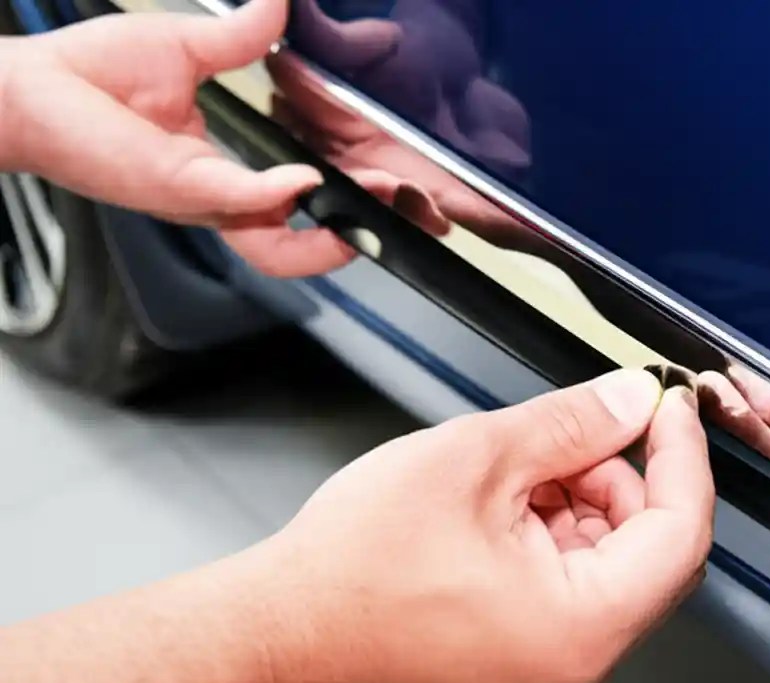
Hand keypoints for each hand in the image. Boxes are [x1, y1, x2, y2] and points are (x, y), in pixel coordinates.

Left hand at [0, 0, 355, 276]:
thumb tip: (280, 7)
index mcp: (221, 171)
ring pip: (280, 238)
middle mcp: (216, 196)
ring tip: (376, 193)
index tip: (386, 182)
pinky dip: (281, 193)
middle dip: (358, 231)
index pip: (296, 206)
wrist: (29, 86)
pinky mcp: (179, 186)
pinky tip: (310, 178)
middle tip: (402, 205)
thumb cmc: (88, 74)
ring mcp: (200, 198)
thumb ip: (242, 39)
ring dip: (334, 224)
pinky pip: (244, 199)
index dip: (345, 204)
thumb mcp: (188, 48)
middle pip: (300, 243)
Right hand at [255, 369, 712, 682]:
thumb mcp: (478, 459)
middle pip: (653, 551)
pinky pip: (577, 589)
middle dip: (620, 477)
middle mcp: (579, 669)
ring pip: (613, 564)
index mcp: (582, 628)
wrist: (286, 626)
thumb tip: (632, 400)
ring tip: (515, 476)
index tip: (670, 408)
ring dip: (582, 502)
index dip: (683, 455)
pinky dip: (557, 536)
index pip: (683, 531)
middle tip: (576, 432)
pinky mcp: (530, 664)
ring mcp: (555, 673)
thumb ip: (574, 423)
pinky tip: (506, 509)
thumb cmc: (355, 567)